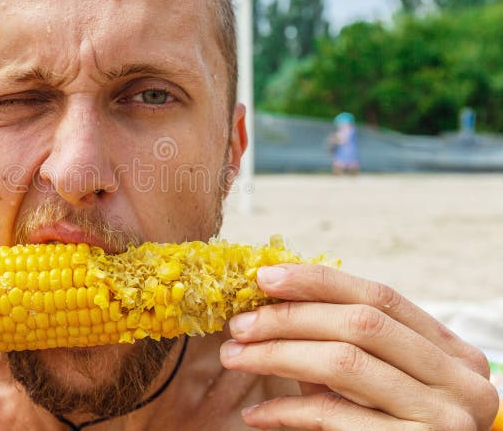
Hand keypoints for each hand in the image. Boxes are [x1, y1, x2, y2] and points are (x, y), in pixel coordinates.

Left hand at [219, 264, 498, 429]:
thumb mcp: (383, 383)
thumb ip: (348, 346)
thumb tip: (273, 303)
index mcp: (454, 352)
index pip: (380, 297)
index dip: (319, 282)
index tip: (265, 278)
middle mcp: (460, 381)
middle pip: (359, 325)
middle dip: (288, 318)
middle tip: (239, 324)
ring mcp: (444, 417)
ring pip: (342, 363)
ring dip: (276, 355)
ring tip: (236, 356)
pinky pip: (332, 416)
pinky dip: (286, 410)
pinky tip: (256, 414)